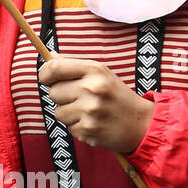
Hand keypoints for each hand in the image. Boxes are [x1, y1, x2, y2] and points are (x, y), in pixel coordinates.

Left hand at [39, 57, 154, 154]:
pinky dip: (78, 127)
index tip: (46, 78)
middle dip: (62, 97)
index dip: (45, 74)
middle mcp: (92, 89)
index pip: (55, 68)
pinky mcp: (89, 130)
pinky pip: (68, 128)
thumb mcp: (101, 74)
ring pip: (58, 112)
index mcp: (94, 70)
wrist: (142, 123)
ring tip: (89, 112)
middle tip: (81, 99)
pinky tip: (94, 123)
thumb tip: (49, 57)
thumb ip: (74, 66)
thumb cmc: (116, 96)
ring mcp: (90, 110)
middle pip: (53, 92)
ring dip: (69, 114)